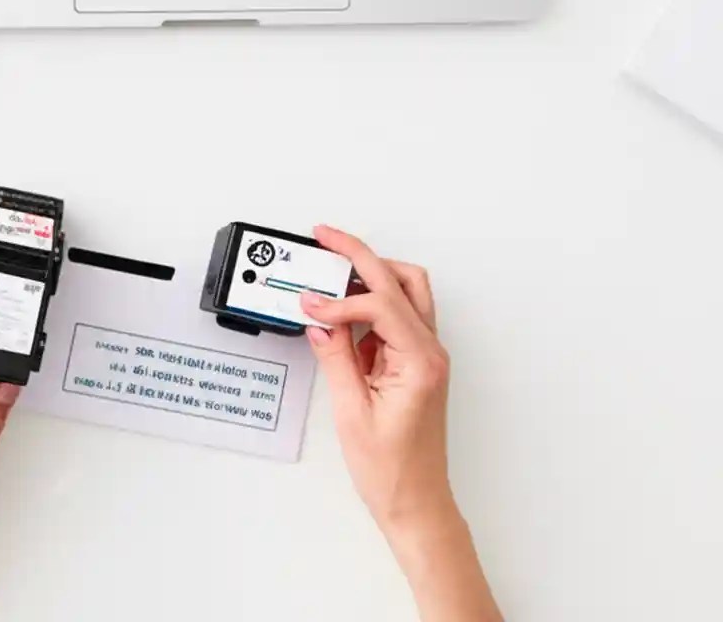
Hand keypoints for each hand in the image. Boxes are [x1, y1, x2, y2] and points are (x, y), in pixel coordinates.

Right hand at [300, 225, 500, 621]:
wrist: (417, 502)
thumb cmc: (393, 471)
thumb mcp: (352, 412)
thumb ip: (335, 358)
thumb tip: (319, 320)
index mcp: (421, 362)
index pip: (379, 304)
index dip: (339, 297)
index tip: (309, 304)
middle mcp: (430, 352)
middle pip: (399, 281)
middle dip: (360, 255)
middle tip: (325, 238)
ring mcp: (425, 356)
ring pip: (405, 292)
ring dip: (370, 275)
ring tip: (331, 270)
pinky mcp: (415, 363)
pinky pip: (395, 318)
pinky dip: (369, 305)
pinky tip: (340, 314)